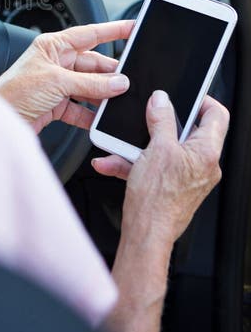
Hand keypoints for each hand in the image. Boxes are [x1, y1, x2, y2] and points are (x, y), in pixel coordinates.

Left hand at [0, 20, 133, 133]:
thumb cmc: (14, 92)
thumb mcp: (57, 82)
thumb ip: (91, 83)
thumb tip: (118, 82)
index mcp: (53, 46)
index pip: (89, 34)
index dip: (112, 30)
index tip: (132, 28)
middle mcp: (55, 63)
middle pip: (92, 65)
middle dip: (110, 74)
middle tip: (128, 81)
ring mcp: (56, 85)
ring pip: (89, 87)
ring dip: (102, 96)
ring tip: (117, 102)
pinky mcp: (55, 106)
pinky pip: (80, 108)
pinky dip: (90, 115)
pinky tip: (100, 119)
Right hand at [92, 90, 228, 244]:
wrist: (145, 235)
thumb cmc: (156, 201)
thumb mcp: (156, 149)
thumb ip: (161, 119)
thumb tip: (162, 100)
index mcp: (206, 153)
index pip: (217, 115)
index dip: (202, 100)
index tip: (183, 95)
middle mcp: (203, 165)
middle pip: (187, 131)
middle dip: (160, 124)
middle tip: (147, 119)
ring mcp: (188, 178)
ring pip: (166, 150)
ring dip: (140, 145)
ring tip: (121, 146)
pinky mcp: (173, 187)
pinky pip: (156, 166)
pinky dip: (135, 163)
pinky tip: (114, 164)